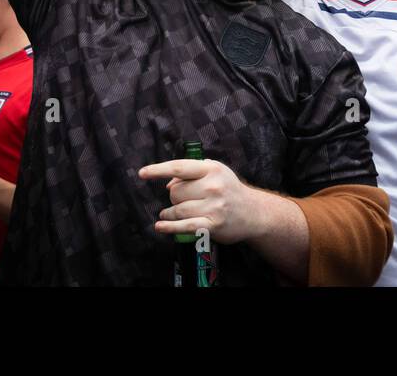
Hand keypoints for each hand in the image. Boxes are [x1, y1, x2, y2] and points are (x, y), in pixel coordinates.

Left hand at [139, 158, 264, 244]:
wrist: (254, 212)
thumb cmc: (229, 190)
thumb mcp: (215, 173)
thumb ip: (193, 173)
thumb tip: (169, 183)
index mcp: (212, 169)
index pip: (180, 167)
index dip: (158, 170)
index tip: (142, 173)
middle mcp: (213, 186)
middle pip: (175, 191)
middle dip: (172, 197)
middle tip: (178, 200)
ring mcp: (214, 206)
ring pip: (178, 209)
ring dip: (168, 213)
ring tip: (167, 214)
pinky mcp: (213, 225)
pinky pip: (185, 226)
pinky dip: (169, 227)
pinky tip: (160, 226)